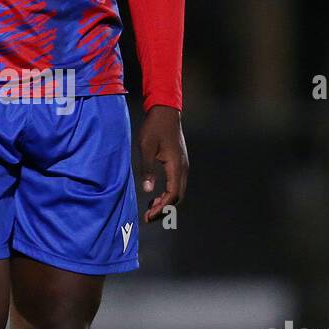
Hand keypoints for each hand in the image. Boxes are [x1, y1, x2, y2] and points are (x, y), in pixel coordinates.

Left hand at [137, 105, 187, 223]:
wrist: (165, 112)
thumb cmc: (154, 128)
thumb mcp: (146, 148)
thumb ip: (147, 169)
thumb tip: (148, 190)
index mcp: (176, 166)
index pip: (172, 195)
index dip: (161, 208)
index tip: (149, 216)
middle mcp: (183, 168)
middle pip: (177, 197)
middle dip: (164, 209)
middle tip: (148, 216)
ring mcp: (183, 165)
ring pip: (178, 191)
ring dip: (166, 202)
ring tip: (150, 207)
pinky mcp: (179, 163)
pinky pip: (176, 184)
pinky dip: (167, 193)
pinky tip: (155, 195)